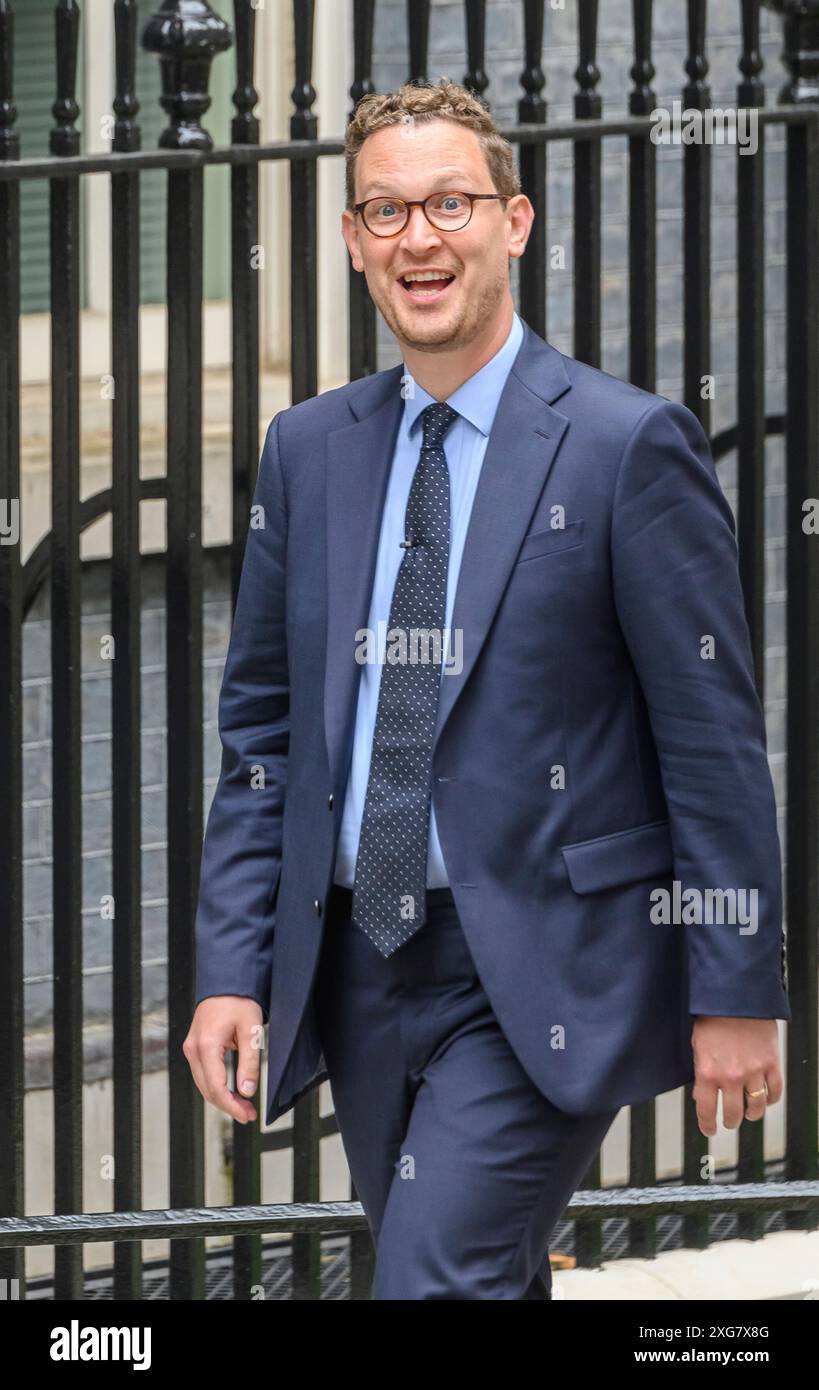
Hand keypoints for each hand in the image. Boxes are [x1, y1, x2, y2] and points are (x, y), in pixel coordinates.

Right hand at [183, 996, 264, 1124]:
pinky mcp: (194, 1046)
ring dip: (221, 1097)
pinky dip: (216, 1085)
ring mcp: (191, 1048)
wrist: (227, 980)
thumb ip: (249, 1062)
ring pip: (203, 1084)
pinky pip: (203, 1073)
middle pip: (207, 1089)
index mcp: (206, 1046)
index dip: (232, 1106)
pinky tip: (231, 1091)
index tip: (248, 1115)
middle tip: (248, 1114)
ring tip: (243, 1106)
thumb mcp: (251, 1030)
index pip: (216, 1087)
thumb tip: (247, 1091)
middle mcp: (193, 1049)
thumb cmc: (239, 1001)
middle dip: (228, 1105)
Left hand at [691, 1016, 782, 1136]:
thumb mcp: (697, 1045)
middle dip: (730, 1121)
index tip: (709, 1129)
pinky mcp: (771, 1063)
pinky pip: (774, 1091)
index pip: (706, 1110)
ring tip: (749, 1113)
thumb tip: (701, 1092)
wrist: (736, 996)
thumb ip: (700, 1070)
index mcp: (707, 1072)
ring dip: (752, 1114)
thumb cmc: (713, 1015)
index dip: (707, 1125)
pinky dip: (771, 1099)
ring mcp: (753, 1072)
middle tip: (729, 1121)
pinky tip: (766, 1099)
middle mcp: (730, 1077)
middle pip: (733, 1114)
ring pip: (755, 1107)